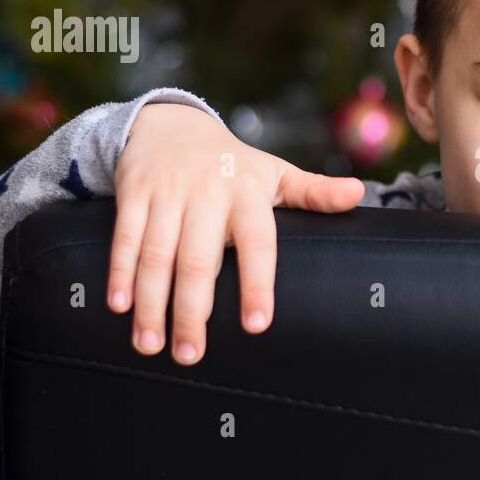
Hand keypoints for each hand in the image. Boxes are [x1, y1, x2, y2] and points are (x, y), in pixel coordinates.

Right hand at [107, 103, 364, 364]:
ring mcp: (168, 194)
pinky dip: (119, 271)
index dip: (257, 283)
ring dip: (152, 302)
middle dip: (192, 310)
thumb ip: (315, 192)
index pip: (257, 244)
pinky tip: (119, 306)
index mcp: (249, 194)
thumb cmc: (233, 164)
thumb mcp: (275, 173)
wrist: (171, 124)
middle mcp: (207, 194)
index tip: (256, 325)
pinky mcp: (134, 194)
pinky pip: (125, 237)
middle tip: (191, 355)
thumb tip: (360, 194)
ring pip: (158, 254)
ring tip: (152, 346)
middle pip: (199, 259)